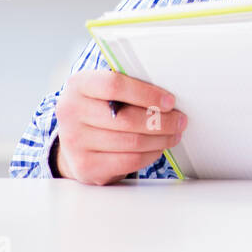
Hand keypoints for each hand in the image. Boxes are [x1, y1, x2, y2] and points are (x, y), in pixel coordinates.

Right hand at [53, 70, 186, 184]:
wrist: (74, 140)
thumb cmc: (99, 109)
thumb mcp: (104, 90)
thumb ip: (128, 86)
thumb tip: (167, 94)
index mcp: (78, 85)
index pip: (115, 85)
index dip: (147, 94)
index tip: (170, 101)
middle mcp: (71, 112)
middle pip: (127, 118)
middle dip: (162, 121)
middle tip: (180, 120)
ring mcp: (75, 141)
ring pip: (132, 142)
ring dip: (161, 139)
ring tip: (174, 134)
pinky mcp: (85, 166)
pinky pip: (128, 161)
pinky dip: (150, 154)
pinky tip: (158, 148)